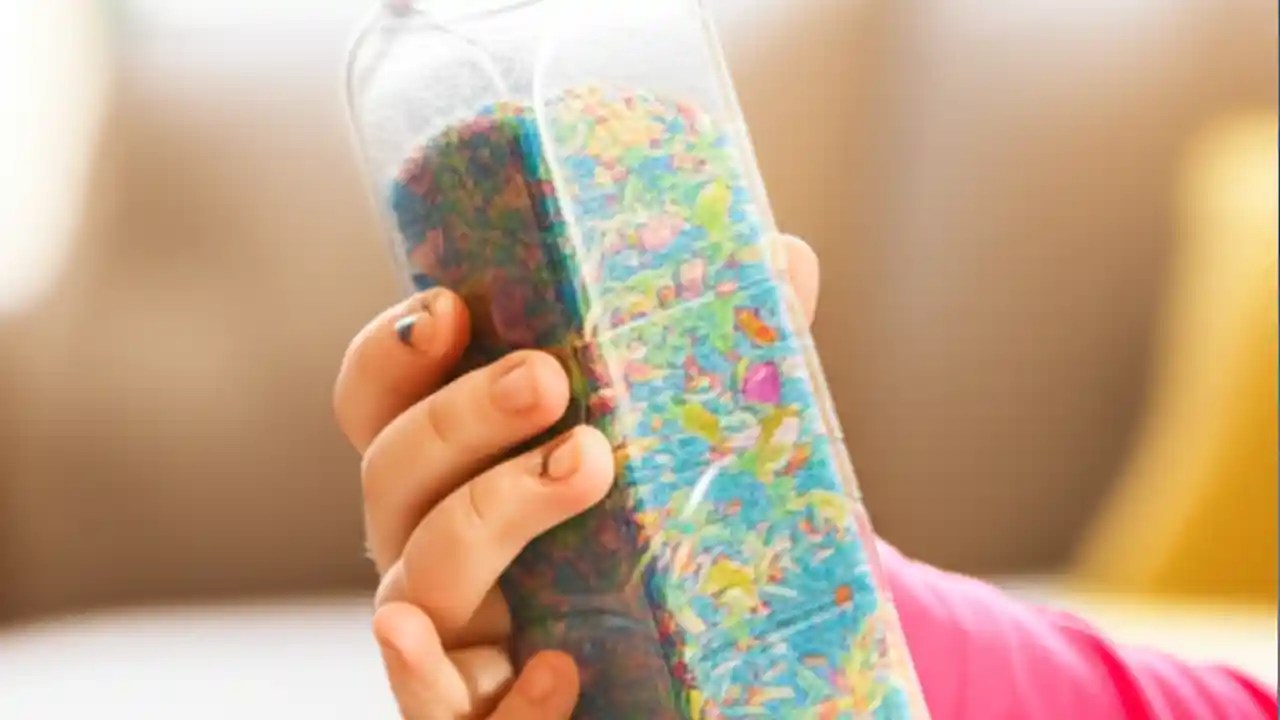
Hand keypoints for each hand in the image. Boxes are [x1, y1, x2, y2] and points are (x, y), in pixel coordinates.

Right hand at [332, 235, 819, 718]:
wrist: (695, 673)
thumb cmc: (663, 541)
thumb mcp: (684, 446)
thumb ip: (721, 356)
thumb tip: (784, 258)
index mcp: (456, 472)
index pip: (377, 408)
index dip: (391, 358)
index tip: (448, 308)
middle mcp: (430, 547)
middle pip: (390, 478)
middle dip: (457, 418)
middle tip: (548, 379)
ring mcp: (455, 641)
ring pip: (415, 585)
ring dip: (487, 517)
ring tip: (586, 466)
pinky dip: (502, 704)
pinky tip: (560, 670)